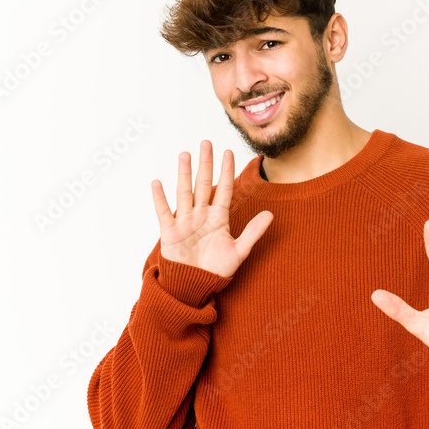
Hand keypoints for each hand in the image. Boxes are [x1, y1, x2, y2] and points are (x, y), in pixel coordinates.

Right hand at [151, 140, 272, 277]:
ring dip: (184, 174)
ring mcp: (185, 222)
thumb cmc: (216, 270)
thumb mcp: (239, 251)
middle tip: (206, 143)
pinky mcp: (170, 232)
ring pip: (185, 192)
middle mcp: (201, 215)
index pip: (224, 190)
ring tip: (185, 155)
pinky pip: (164, 212)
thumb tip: (271, 214)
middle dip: (205, 164)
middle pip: (203, 184)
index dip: (226, 171)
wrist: (195, 285)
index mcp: (218, 218)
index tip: (229, 152)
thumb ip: (253, 233)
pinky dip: (160, 199)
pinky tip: (157, 183)